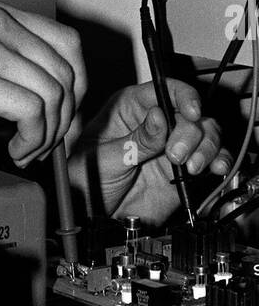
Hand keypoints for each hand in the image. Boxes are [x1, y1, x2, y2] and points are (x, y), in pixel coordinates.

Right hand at [0, 2, 85, 165]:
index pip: (64, 42)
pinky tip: (15, 151)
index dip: (74, 85)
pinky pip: (32, 112)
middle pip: (67, 71)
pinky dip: (33, 139)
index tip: (62, 114)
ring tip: (27, 152)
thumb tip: (8, 90)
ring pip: (54, 94)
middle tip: (48, 142)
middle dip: (66, 116)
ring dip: (49, 134)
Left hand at [67, 79, 230, 223]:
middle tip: (177, 156)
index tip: (191, 112)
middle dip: (191, 132)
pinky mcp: (185, 167)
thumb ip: (136, 140)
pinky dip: (219, 160)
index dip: (182, 96)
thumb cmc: (85, 180)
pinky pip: (212, 158)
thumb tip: (159, 115)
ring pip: (206, 132)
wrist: (92, 216)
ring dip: (207, 147)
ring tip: (191, 167)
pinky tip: (216, 168)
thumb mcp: (106, 158)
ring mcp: (172, 145)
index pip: (163, 89)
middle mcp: (156, 123)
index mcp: (130, 108)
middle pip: (190, 113)